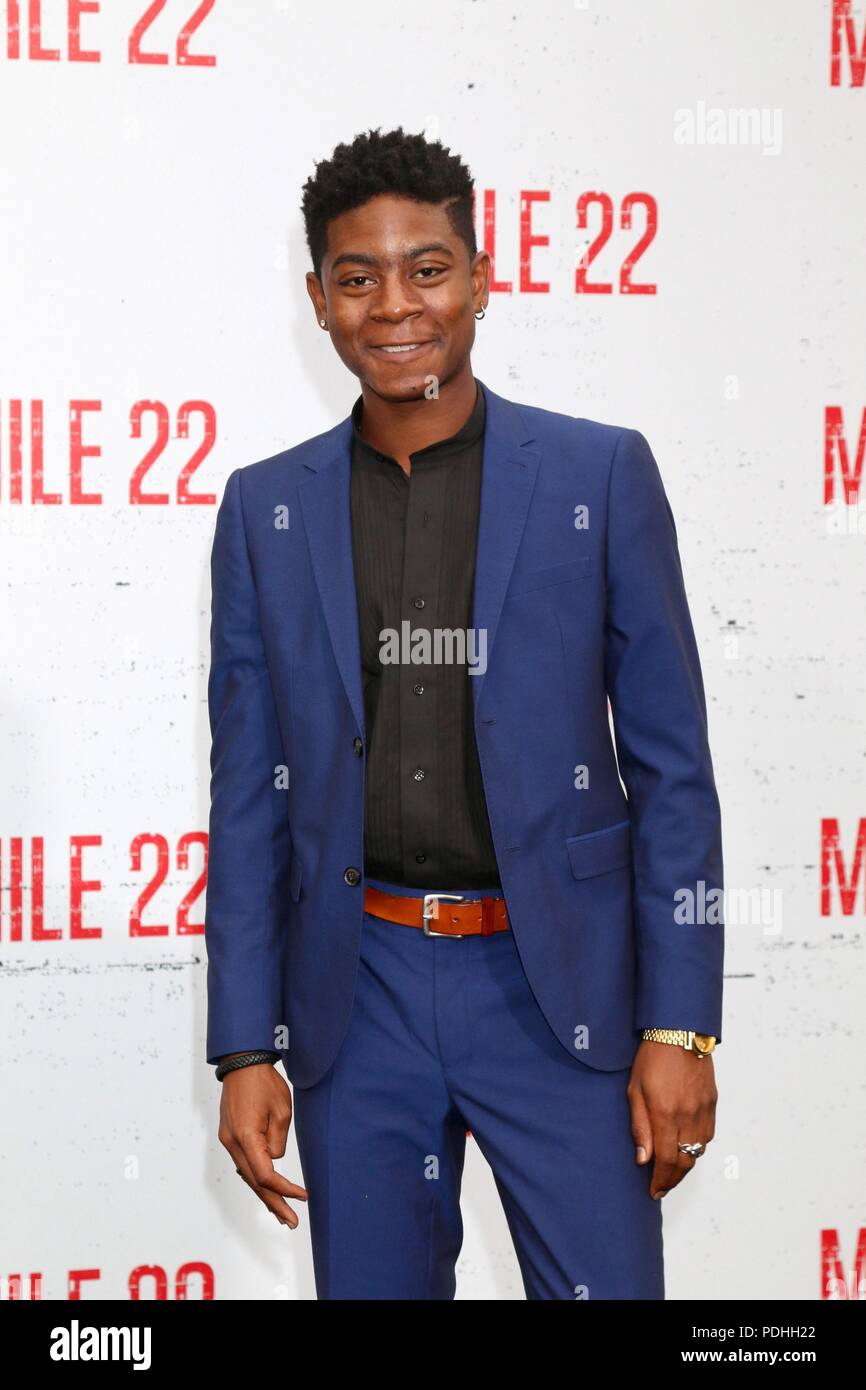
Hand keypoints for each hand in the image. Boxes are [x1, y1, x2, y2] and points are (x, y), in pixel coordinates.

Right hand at [218, 1058, 307, 1228]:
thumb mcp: (282, 1110)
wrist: (242, 1064)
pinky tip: (266, 1189)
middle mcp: (232, 1143)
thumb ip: (278, 1141)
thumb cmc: (265, 1083)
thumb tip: (273, 1160)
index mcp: (246, 1137)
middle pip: (253, 1182)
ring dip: (264, 1194)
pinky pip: (243, 1163)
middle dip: (274, 1203)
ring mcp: (228, 1140)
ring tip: (281, 1214)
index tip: (303, 1196)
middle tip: (291, 1222)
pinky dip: (255, 1178)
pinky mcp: (229, 1136)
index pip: (265, 1175)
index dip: (284, 1189)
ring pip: (246, 1175)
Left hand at [627, 1040, 717, 1199]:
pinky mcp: (712, 1103)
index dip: (660, 1181)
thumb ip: (640, 1127)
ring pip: (699, 1151)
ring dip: (686, 1166)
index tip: (653, 1191)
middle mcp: (688, 1116)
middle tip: (662, 1188)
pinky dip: (697, 1148)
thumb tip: (643, 1159)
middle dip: (673, 1180)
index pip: (666, 1160)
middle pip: (685, 1162)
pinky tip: (687, 1148)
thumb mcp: (634, 1090)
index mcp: (665, 1114)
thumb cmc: (651, 1058)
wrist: (680, 1032)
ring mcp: (703, 1110)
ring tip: (672, 1172)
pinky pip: (708, 1134)